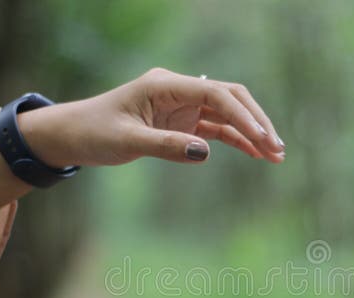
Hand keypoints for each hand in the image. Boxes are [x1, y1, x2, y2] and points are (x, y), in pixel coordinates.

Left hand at [21, 67, 285, 166]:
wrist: (75, 136)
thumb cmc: (95, 133)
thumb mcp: (128, 141)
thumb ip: (166, 146)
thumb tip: (205, 153)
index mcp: (166, 85)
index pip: (215, 94)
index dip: (243, 115)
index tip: (261, 139)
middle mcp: (179, 91)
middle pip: (230, 99)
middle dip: (256, 121)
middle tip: (278, 147)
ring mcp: (182, 106)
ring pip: (227, 115)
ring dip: (251, 133)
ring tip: (275, 156)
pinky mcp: (182, 123)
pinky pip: (216, 129)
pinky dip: (236, 141)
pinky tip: (255, 154)